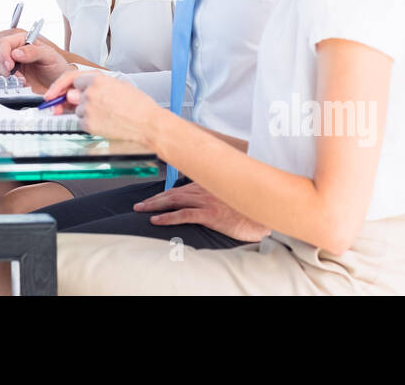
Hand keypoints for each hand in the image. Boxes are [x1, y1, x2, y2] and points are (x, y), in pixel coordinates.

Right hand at [0, 29, 71, 93]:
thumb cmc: (57, 67)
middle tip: (12, 72)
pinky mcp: (12, 75)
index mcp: (24, 40)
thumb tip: (16, 52)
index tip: (10, 65)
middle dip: (2, 63)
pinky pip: (1, 76)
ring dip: (6, 74)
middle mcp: (16, 50)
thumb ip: (34, 52)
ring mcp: (13, 63)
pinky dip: (7, 81)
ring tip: (22, 79)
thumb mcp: (50, 56)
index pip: (6, 41)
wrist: (60, 85)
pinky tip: (20, 83)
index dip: (4, 53)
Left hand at [56, 71, 162, 145]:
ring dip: (85, 113)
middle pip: (71, 95)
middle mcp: (90, 93)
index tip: (53, 93)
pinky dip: (89, 124)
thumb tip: (76, 91)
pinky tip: (106, 122)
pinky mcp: (89, 125)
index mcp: (98, 79)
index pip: (72, 79)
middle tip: (89, 105)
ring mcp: (88, 109)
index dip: (64, 86)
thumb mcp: (119, 85)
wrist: (148, 124)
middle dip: (76, 100)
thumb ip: (95, 85)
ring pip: (76, 110)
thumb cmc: (139, 105)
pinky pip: (81, 123)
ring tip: (107, 114)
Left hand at [133, 183, 271, 242]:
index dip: (163, 193)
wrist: (265, 212)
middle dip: (154, 198)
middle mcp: (204, 190)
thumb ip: (215, 192)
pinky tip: (155, 220)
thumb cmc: (248, 206)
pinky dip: (167, 217)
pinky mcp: (211, 214)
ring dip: (154, 205)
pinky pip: (184, 214)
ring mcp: (206, 201)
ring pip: (174, 200)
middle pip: (172, 193)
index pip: (179, 188)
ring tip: (141, 210)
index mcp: (208, 184)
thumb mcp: (229, 195)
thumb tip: (203, 196)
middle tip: (139, 205)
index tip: (153, 197)